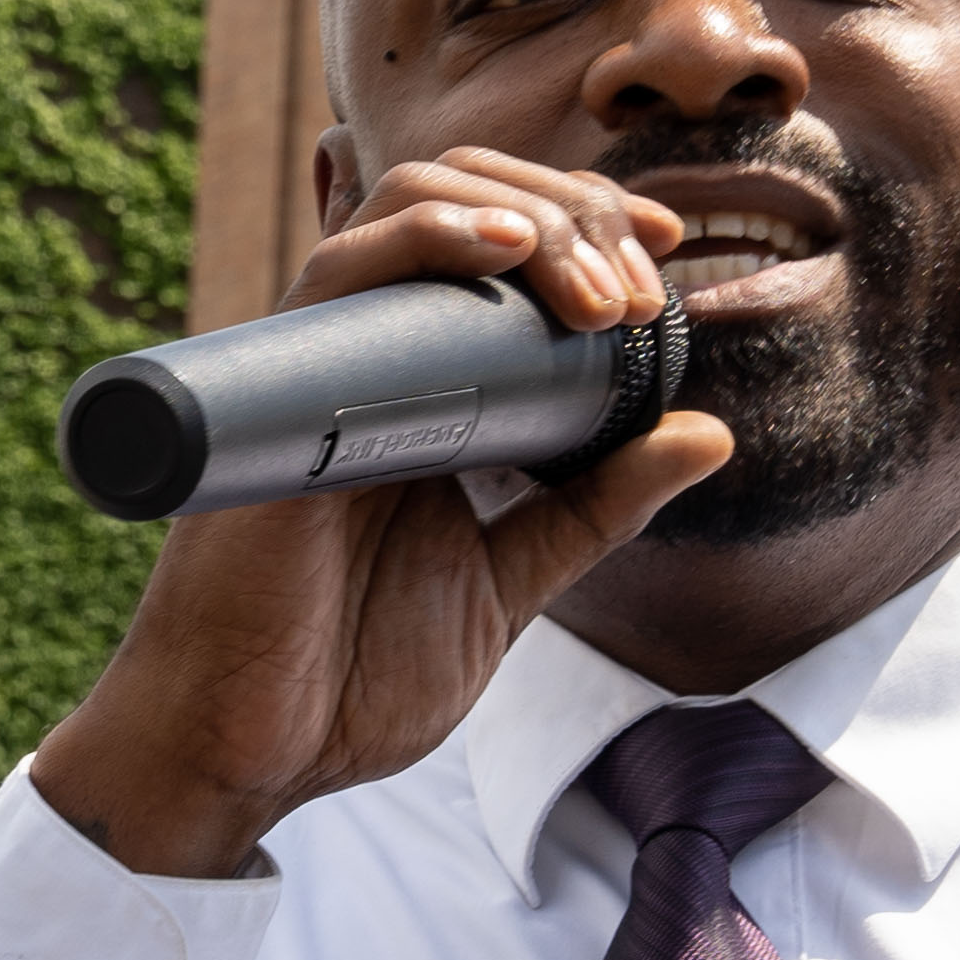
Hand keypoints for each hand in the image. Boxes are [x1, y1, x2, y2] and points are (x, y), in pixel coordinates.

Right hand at [30, 152, 726, 881]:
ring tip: (599, 287)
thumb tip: (708, 433)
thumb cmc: (349, 679)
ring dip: (523, 217)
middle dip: (575, 212)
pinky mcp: (281, 396)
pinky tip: (503, 245)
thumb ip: (595, 510)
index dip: (586, 221)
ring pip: (408, 204)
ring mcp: (323, 369)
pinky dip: (424, 234)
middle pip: (466, 201)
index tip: (668, 253)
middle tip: (644, 283)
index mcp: (422, 391)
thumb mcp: (508, 586)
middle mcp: (369, 359)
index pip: (497, 244)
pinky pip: (340, 273)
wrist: (251, 758)